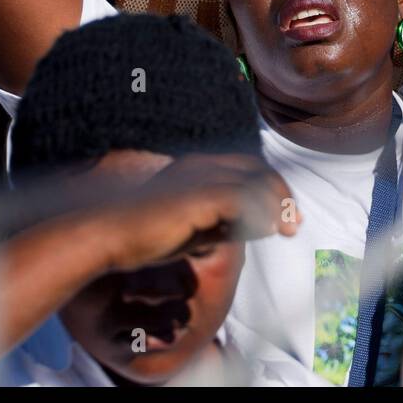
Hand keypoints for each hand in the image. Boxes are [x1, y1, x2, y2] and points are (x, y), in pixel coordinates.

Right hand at [93, 153, 298, 273]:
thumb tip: (262, 224)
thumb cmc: (146, 237)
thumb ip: (225, 224)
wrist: (108, 236)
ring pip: (255, 182)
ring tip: (288, 229)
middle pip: (257, 170)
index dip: (271, 188)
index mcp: (196, 167)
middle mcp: (201, 165)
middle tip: (295, 223)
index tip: (286, 215)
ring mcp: (199, 177)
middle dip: (281, 194)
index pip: (247, 167)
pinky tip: (269, 229)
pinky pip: (243, 198)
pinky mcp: (198, 195)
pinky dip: (262, 212)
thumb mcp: (194, 230)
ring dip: (277, 204)